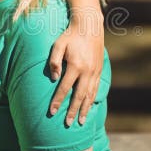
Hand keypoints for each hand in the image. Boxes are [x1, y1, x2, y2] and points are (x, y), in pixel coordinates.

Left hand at [48, 9, 103, 125]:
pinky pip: (96, 89)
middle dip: (72, 111)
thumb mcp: (58, 45)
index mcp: (75, 65)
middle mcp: (87, 71)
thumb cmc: (70, 35)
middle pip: (78, 96)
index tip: (52, 112)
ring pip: (89, 95)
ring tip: (80, 121)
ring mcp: (95, 72)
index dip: (57, 101)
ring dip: (84, 109)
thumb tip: (53, 78)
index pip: (64, 88)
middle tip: (67, 124)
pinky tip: (88, 107)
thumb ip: (54, 61)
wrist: (89, 26)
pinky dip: (92, 100)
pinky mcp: (99, 70)